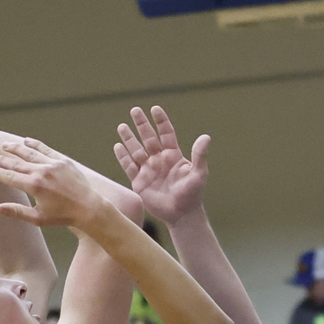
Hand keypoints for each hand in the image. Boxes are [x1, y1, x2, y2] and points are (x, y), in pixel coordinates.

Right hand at [0, 139, 103, 228]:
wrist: (88, 208)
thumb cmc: (63, 216)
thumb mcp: (38, 218)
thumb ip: (16, 212)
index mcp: (34, 187)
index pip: (9, 176)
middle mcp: (42, 172)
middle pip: (16, 163)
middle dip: (1, 159)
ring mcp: (53, 164)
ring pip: (29, 153)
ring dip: (15, 148)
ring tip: (4, 146)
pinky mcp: (63, 161)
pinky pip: (45, 149)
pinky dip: (34, 145)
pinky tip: (25, 142)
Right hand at [114, 106, 209, 225]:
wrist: (181, 214)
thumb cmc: (192, 194)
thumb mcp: (199, 174)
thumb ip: (200, 155)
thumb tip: (206, 137)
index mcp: (173, 155)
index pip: (166, 133)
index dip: (161, 121)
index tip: (155, 109)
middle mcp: (159, 160)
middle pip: (148, 137)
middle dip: (141, 124)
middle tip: (135, 110)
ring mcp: (148, 170)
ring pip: (136, 150)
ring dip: (129, 138)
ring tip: (121, 126)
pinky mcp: (139, 181)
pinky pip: (129, 166)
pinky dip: (123, 157)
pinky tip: (117, 146)